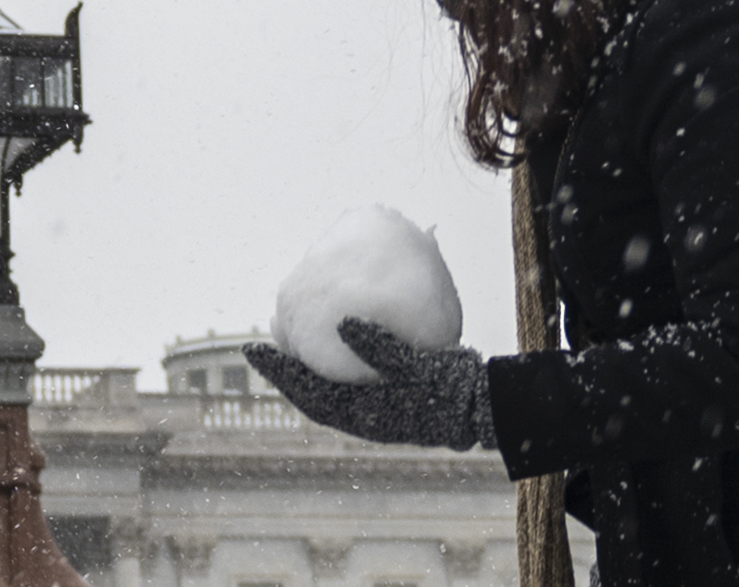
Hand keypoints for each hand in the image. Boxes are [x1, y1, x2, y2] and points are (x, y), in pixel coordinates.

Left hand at [245, 320, 495, 451]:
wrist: (484, 408)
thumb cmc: (450, 390)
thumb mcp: (414, 366)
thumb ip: (378, 346)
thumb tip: (341, 323)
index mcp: (363, 414)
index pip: (309, 393)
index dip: (280, 372)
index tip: (254, 349)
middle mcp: (364, 416)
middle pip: (312, 394)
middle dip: (286, 372)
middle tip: (261, 346)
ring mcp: (376, 409)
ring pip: (329, 390)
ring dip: (307, 370)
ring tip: (289, 342)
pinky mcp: (390, 397)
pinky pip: (350, 382)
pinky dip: (334, 365)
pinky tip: (332, 343)